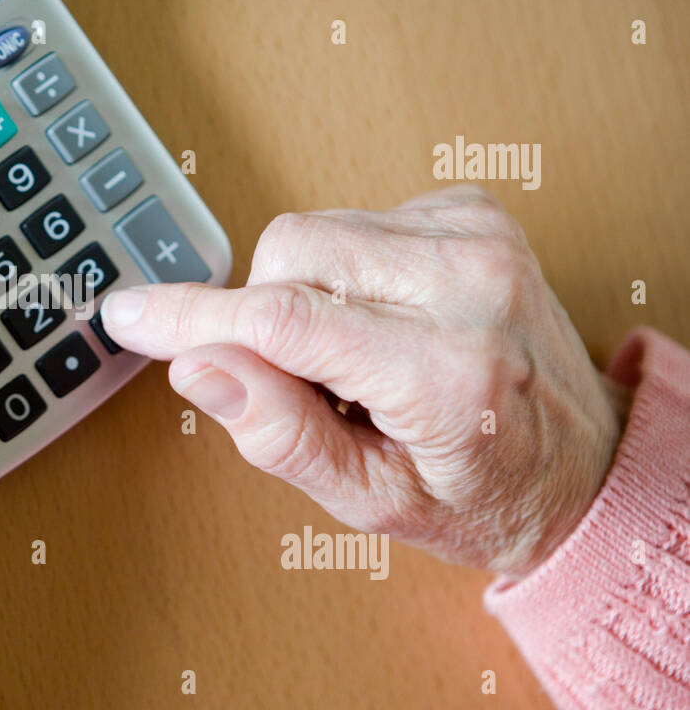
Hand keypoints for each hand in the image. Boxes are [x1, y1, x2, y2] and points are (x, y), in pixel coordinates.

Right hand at [101, 185, 625, 576]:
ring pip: (314, 230)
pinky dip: (344, 269)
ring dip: (305, 290)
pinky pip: (354, 219)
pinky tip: (382, 317)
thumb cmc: (481, 492)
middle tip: (306, 381)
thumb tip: (198, 365)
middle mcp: (469, 284)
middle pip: (289, 254)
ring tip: (355, 355)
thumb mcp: (370, 500)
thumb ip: (278, 434)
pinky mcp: (472, 209)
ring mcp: (477, 236)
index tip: (128, 314)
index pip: (281, 319)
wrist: (581, 459)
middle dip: (261, 313)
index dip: (190, 317)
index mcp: (444, 370)